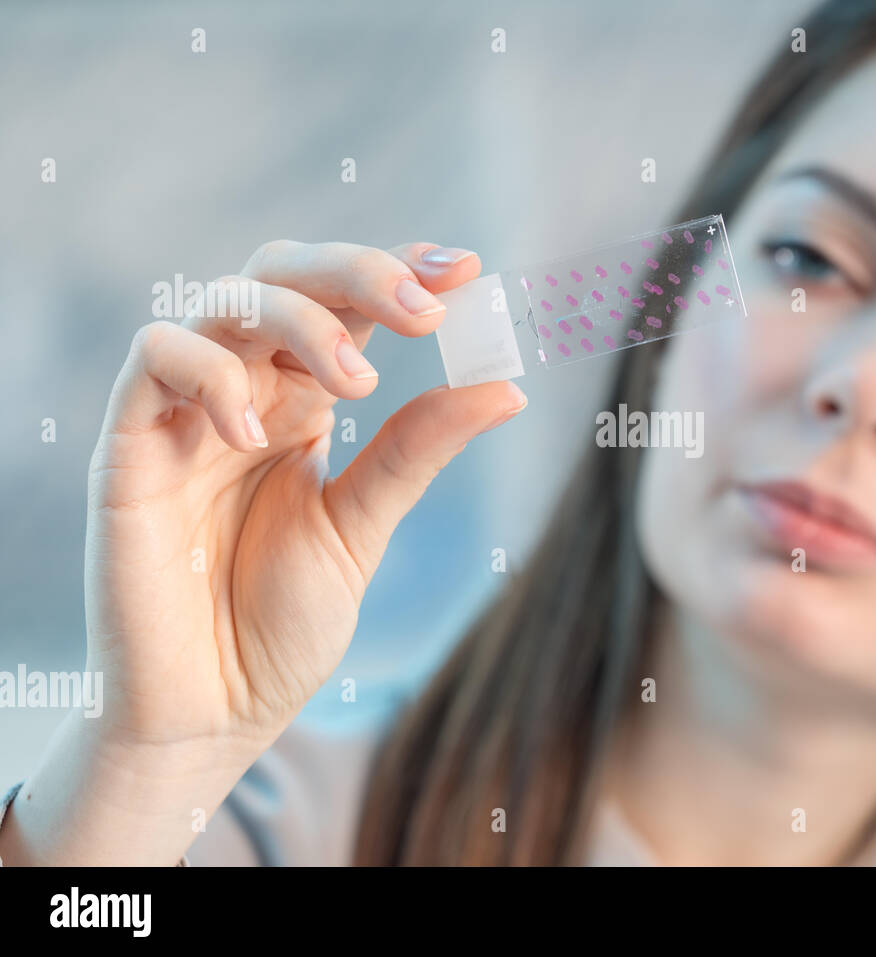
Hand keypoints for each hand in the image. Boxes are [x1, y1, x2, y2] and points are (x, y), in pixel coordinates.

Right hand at [86, 240, 524, 755]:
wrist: (213, 711)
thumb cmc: (282, 622)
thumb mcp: (363, 525)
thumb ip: (418, 449)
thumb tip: (508, 385)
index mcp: (301, 402)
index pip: (343, 302)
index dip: (396, 269)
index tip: (464, 269)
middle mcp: (244, 390)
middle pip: (284, 274)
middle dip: (359, 273)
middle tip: (427, 311)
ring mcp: (185, 412)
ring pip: (225, 298)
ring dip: (301, 318)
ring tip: (359, 384)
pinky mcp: (129, 445)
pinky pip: (155, 356)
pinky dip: (210, 370)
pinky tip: (256, 432)